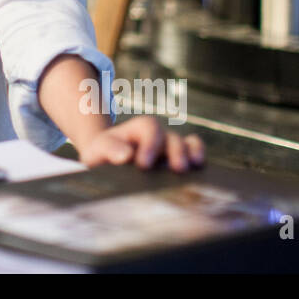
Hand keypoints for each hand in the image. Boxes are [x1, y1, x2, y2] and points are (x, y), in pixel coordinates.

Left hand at [78, 116, 204, 171]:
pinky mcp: (180, 159)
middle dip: (176, 152)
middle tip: (177, 168)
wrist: (107, 161)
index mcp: (138, 129)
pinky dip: (199, 156)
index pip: (149, 129)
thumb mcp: (99, 149)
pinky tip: (200, 169)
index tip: (144, 165)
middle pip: (171, 137)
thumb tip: (126, 155)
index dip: (150, 144)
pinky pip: (194, 151)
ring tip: (192, 167)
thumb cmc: (103, 155)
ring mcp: (171, 146)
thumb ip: (109, 149)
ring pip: (186, 144)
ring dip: (191, 154)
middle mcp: (158, 135)